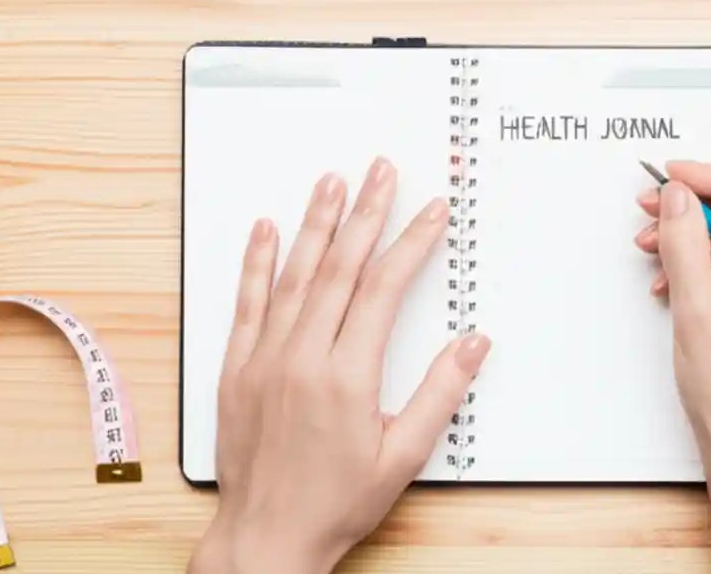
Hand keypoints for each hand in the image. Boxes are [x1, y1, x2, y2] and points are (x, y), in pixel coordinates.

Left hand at [188, 157, 491, 573]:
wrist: (266, 538)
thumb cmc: (334, 503)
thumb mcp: (403, 457)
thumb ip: (440, 394)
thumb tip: (473, 344)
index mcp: (347, 377)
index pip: (384, 289)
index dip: (411, 243)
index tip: (431, 212)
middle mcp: (301, 358)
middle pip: (340, 267)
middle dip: (366, 214)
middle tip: (381, 172)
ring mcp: (264, 360)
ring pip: (294, 276)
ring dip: (315, 223)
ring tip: (332, 182)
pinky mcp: (236, 369)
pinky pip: (247, 304)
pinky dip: (257, 263)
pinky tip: (267, 230)